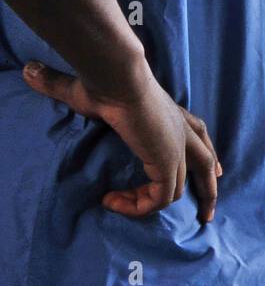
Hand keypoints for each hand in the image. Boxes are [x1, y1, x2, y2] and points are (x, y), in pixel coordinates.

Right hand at [22, 59, 222, 223]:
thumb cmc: (106, 81)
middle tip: (207, 215)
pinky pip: (158, 197)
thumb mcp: (84, 89)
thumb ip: (59, 85)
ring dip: (151, 204)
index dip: (207, 153)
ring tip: (121, 206)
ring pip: (178, 188)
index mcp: (172, 113)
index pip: (198, 133)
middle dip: (209, 189)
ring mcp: (176, 148)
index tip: (215, 170)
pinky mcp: (167, 163)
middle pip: (206, 161)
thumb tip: (28, 70)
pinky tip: (112, 201)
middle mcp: (180, 130)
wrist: (118, 80)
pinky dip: (138, 205)